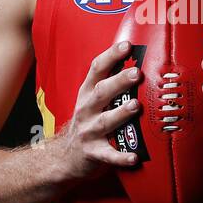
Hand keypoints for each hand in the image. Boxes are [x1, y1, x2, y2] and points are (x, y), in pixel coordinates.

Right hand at [53, 39, 142, 183]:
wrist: (65, 155)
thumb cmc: (87, 122)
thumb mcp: (92, 99)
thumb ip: (110, 83)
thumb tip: (137, 61)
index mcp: (87, 93)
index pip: (97, 69)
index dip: (111, 56)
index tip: (126, 45)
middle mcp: (86, 110)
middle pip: (101, 92)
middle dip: (118, 81)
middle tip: (136, 73)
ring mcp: (88, 131)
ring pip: (104, 121)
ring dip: (120, 113)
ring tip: (136, 106)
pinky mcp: (93, 153)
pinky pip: (108, 156)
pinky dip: (120, 157)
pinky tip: (134, 157)